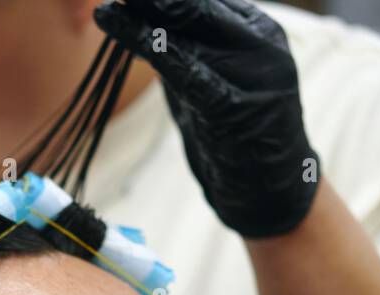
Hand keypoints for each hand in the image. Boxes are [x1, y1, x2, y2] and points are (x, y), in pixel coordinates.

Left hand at [94, 0, 319, 237]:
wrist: (272, 191)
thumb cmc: (238, 136)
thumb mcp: (213, 80)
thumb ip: (187, 51)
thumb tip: (143, 21)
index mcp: (258, 30)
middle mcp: (261, 44)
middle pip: (196, 8)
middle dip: (153, 0)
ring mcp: (254, 76)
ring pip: (190, 37)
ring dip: (142, 22)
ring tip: (106, 10)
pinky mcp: (239, 110)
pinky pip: (193, 76)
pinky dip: (160, 55)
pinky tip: (133, 41)